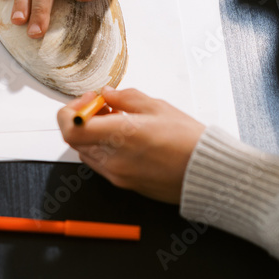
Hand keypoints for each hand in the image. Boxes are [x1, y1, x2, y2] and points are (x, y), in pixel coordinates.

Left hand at [56, 87, 205, 203]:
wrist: (206, 173)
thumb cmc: (189, 141)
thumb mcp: (158, 108)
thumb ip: (126, 99)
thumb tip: (108, 94)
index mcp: (121, 136)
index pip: (72, 128)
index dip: (72, 110)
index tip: (89, 100)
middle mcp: (114, 159)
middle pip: (75, 139)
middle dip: (82, 118)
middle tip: (101, 106)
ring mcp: (117, 175)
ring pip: (86, 152)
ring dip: (92, 134)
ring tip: (115, 120)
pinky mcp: (125, 184)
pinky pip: (101, 164)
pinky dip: (103, 148)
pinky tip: (123, 137)